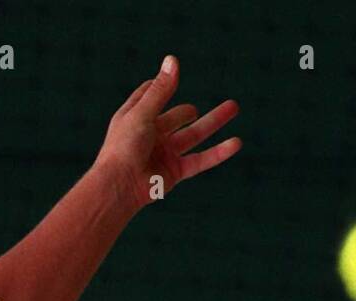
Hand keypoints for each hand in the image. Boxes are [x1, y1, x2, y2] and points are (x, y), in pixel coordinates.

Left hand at [93, 55, 241, 212]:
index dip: (158, 88)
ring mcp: (164, 154)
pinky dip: (219, 152)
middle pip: (175, 118)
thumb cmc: (124, 147)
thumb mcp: (143, 112)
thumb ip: (161, 89)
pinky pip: (201, 160)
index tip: (168, 77)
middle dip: (188, 112)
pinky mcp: (175, 172)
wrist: (120, 186)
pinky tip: (236, 143)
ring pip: (194, 135)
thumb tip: (173, 59)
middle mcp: (150, 135)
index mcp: (136, 118)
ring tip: (233, 107)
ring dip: (214, 121)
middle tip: (195, 110)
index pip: (148, 97)